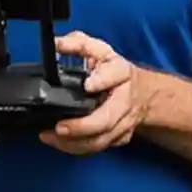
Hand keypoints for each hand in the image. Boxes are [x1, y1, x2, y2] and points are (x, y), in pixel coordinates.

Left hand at [39, 31, 151, 154]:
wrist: (142, 94)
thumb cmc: (113, 71)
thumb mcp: (98, 50)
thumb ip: (78, 44)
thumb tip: (57, 44)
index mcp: (120, 73)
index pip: (114, 75)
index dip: (101, 80)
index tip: (87, 84)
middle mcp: (124, 101)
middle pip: (106, 119)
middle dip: (81, 126)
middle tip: (59, 126)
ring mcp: (123, 123)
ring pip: (101, 140)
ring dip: (74, 143)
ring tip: (49, 136)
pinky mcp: (118, 138)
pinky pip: (97, 147)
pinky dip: (77, 148)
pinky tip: (58, 142)